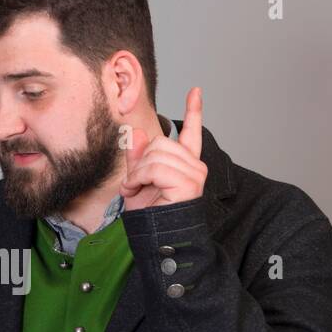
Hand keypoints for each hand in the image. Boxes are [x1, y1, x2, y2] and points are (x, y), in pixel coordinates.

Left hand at [119, 86, 206, 209]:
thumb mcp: (137, 180)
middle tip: (135, 185)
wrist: (156, 240)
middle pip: (160, 143)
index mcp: (185, 163)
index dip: (194, 110)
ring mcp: (194, 174)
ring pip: (155, 154)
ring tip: (137, 190)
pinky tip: (137, 191)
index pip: (191, 132)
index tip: (196, 91)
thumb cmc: (149, 216)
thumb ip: (138, 157)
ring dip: (137, 174)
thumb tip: (138, 133)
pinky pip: (155, 168)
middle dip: (140, 163)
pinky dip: (139, 179)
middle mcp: (194, 166)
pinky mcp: (189, 182)